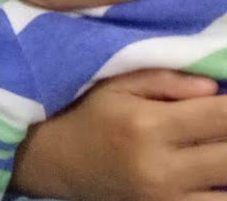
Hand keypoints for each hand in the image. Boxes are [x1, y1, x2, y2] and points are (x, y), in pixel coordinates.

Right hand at [12, 69, 226, 200]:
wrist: (59, 162)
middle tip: (226, 120)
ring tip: (218, 143)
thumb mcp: (116, 85)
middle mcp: (162, 166)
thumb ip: (163, 81)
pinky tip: (214, 168)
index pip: (218, 116)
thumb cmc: (88, 113)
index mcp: (148, 124)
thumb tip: (214, 87)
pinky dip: (220, 186)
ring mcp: (168, 198)